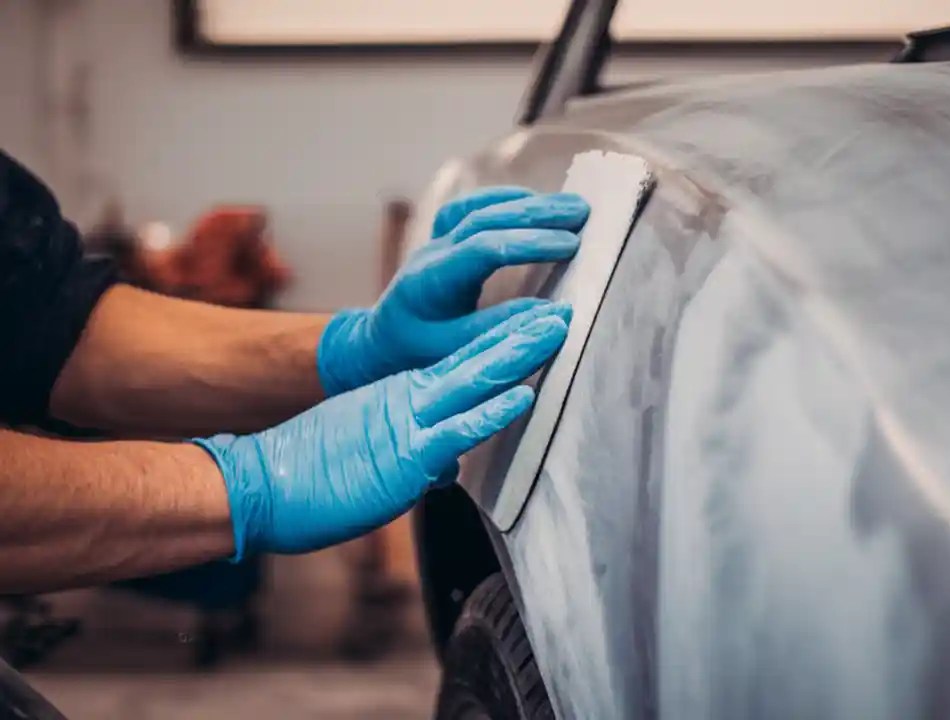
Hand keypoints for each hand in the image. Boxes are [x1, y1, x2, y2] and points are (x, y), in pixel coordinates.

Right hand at [196, 303, 569, 558]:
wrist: (256, 487)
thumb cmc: (311, 480)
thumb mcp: (376, 460)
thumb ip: (416, 457)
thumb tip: (445, 465)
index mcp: (404, 399)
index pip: (466, 366)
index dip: (505, 344)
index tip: (541, 326)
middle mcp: (411, 400)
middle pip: (478, 359)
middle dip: (523, 334)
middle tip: (563, 310)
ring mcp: (409, 422)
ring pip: (475, 379)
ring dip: (519, 354)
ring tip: (556, 327)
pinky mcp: (406, 454)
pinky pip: (457, 428)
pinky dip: (492, 411)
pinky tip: (523, 394)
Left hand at [317, 186, 588, 394]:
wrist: (375, 346)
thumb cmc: (413, 356)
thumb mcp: (453, 352)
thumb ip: (498, 331)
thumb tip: (553, 313)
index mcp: (430, 281)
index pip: (483, 248)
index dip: (529, 243)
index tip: (570, 246)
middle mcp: (431, 254)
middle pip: (484, 218)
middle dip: (535, 214)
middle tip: (582, 213)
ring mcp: (435, 243)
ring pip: (480, 208)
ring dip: (527, 204)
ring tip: (572, 206)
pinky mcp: (443, 243)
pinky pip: (473, 209)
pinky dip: (506, 202)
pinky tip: (536, 205)